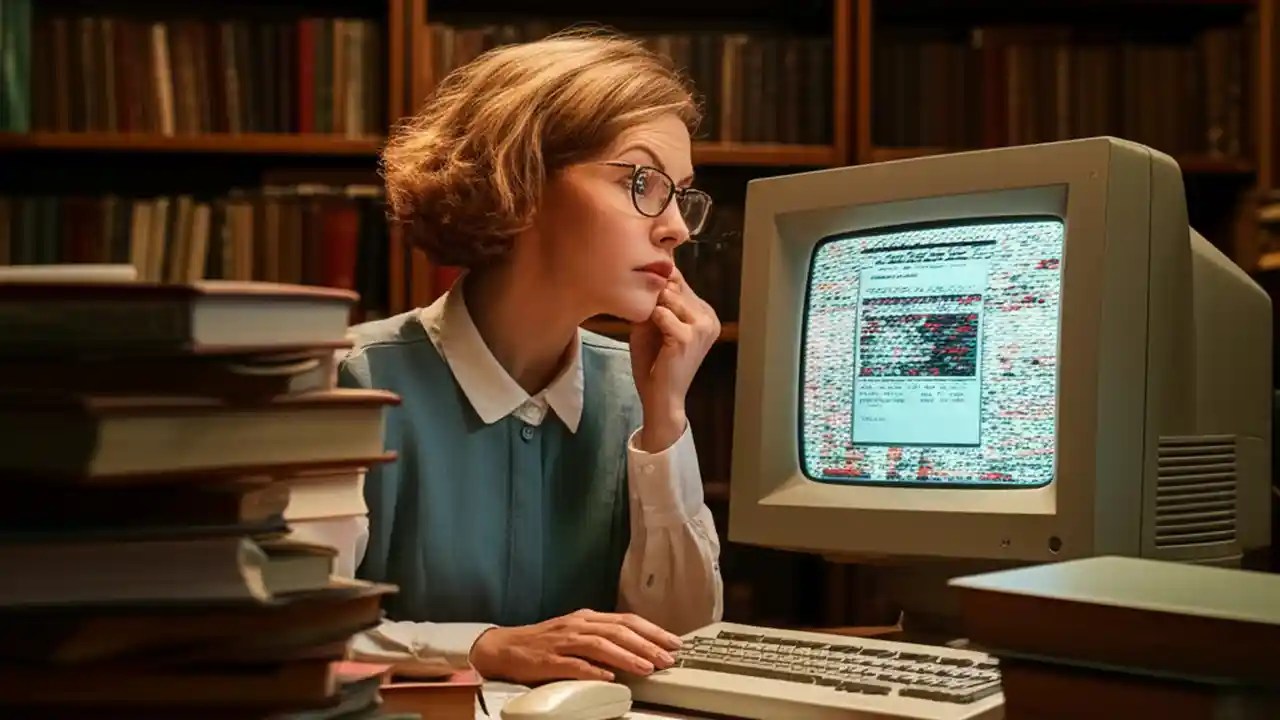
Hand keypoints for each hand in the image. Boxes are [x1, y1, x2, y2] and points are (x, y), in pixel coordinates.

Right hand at [467, 609, 681, 683]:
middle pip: (618, 631)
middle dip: (646, 644)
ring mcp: (563, 641)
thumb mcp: (577, 633)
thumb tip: (637, 646)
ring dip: (627, 656)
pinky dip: (594, 670)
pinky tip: (610, 677)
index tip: (674, 643)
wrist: (505, 647)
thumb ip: (602, 637)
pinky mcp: (549, 660)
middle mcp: (578, 625)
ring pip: (600, 645)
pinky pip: (574, 665)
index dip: (652, 630)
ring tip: (647, 667)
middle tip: (667, 658)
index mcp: (587, 618)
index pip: (626, 620)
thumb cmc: (544, 643)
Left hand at [630, 268, 719, 451]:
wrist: (660, 397)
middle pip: (675, 285)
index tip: (647, 300)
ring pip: (669, 297)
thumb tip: (651, 274)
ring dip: (652, 311)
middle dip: (653, 298)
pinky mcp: (689, 337)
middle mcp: (709, 317)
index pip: (680, 280)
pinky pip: (662, 314)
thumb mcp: (652, 324)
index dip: (658, 284)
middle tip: (647, 321)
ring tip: (651, 331)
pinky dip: (652, 323)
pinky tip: (655, 339)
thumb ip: (656, 300)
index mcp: (704, 313)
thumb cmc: (654, 362)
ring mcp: (702, 327)